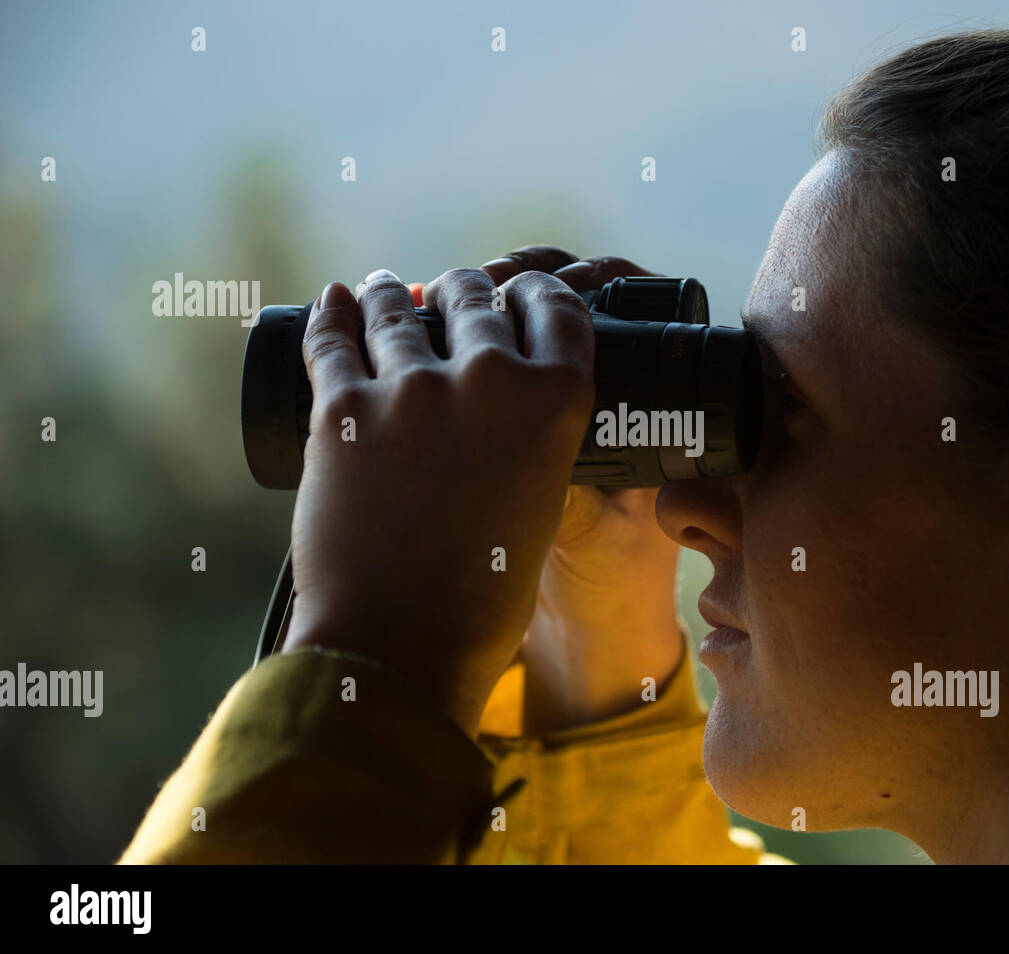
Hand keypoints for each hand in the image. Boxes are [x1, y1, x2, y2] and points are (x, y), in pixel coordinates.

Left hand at [282, 266, 593, 738]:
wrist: (401, 646)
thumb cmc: (481, 596)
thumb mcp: (541, 503)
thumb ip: (533, 441)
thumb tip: (502, 405)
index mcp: (556, 403)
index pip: (556, 309)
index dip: (536, 293)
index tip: (520, 292)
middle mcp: (490, 379)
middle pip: (476, 297)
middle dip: (465, 291)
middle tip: (454, 293)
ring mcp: (411, 390)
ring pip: (397, 308)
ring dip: (391, 293)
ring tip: (384, 288)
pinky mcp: (341, 409)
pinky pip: (331, 339)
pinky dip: (332, 313)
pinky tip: (334, 299)